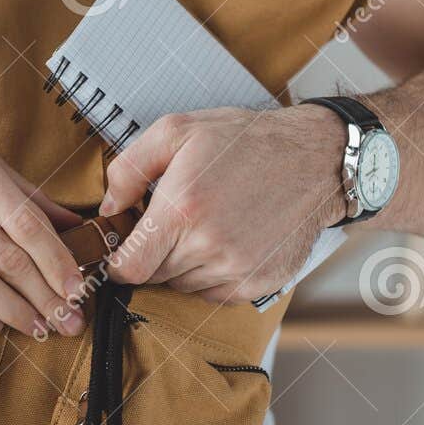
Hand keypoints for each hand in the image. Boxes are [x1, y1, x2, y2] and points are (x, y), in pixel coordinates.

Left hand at [100, 106, 345, 302]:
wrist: (314, 159)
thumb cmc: (244, 141)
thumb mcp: (177, 131)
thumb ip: (129, 168)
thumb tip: (109, 208)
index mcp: (182, 210)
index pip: (129, 269)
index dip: (118, 264)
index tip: (122, 252)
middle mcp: (209, 246)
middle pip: (154, 278)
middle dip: (153, 255)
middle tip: (169, 226)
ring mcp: (236, 269)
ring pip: (183, 286)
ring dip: (182, 265)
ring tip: (202, 227)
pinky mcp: (257, 283)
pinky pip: (214, 294)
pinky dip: (210, 275)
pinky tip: (224, 241)